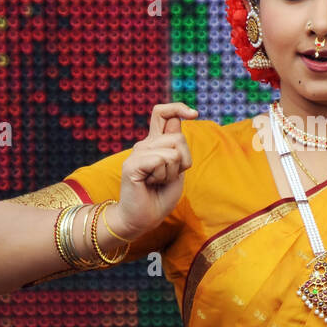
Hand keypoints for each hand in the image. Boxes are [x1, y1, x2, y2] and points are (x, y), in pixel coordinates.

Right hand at [110, 102, 197, 239]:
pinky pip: (161, 161)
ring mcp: (137, 153)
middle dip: (183, 161)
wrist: (143, 218)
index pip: (163, 112)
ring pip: (173, 152)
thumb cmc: (160, 196)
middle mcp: (145, 144)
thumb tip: (177, 120)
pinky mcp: (132, 164)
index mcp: (154, 143)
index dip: (178, 108)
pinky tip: (150, 183)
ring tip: (157, 182)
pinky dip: (163, 175)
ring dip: (172, 172)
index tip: (194, 114)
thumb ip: (177, 147)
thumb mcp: (177, 169)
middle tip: (168, 177)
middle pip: (178, 137)